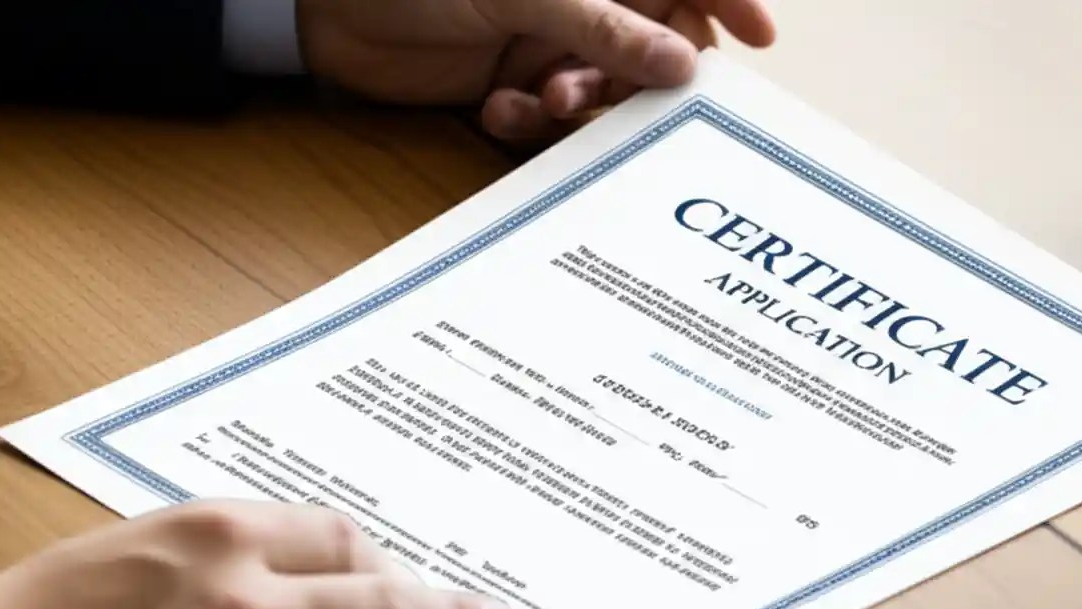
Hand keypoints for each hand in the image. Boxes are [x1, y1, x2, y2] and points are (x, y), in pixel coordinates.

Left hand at [297, 0, 775, 139]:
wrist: (321, 9)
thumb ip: (607, 25)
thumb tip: (683, 65)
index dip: (726, 0)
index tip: (760, 37)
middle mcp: (578, 1)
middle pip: (650, 46)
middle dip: (636, 75)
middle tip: (604, 88)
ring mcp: (543, 42)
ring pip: (601, 92)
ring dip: (580, 106)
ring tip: (544, 98)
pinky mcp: (508, 83)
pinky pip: (548, 121)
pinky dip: (530, 122)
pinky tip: (497, 107)